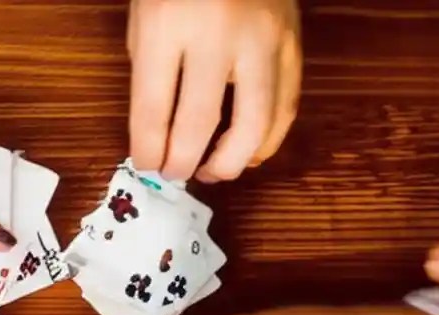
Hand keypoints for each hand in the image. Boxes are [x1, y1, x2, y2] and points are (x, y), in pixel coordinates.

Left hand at [127, 0, 300, 181]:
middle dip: (183, 161)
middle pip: (200, 122)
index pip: (153, 108)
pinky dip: (268, 138)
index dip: (148, 149)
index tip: (146, 165)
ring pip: (254, 123)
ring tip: (213, 172)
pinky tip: (249, 153)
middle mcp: (218, 33)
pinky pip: (286, 105)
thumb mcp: (146, 17)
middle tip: (174, 174)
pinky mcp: (292, 42)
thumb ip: (150, 72)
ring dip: (231, 160)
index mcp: (168, 25)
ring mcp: (262, 38)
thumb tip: (157, 136)